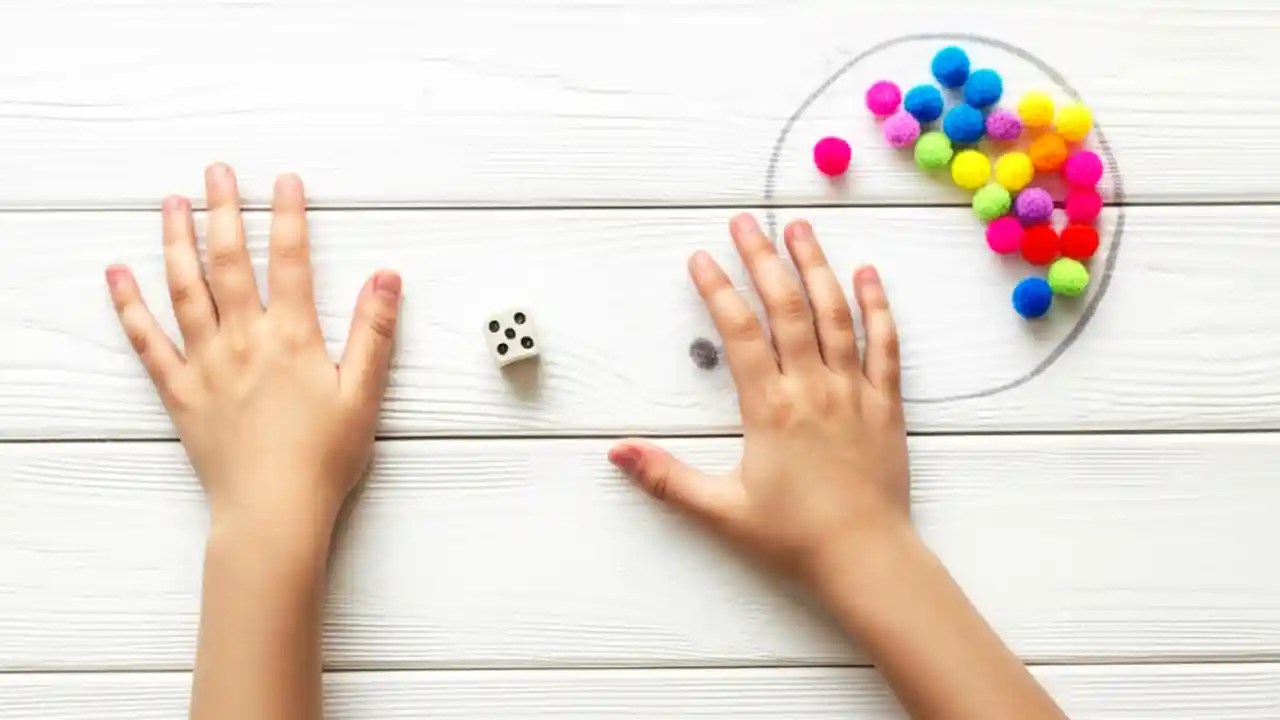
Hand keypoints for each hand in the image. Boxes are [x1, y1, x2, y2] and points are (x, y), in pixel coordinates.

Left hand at [105, 164, 401, 543]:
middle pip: (230, 261)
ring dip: (176, 241)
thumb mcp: (363, 395)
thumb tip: (387, 279)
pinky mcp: (179, 391)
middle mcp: (243, 340)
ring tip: (170, 204)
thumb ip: (374, 334)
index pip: (291, 261)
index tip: (284, 181)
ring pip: (185, 289)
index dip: (288, 216)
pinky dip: (130, 307)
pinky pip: (148, 341)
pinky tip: (119, 277)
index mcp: (292, 338)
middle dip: (224, 211)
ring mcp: (205, 363)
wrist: (272, 512)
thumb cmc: (322, 459)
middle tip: (216, 172)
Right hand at [609, 213, 909, 584]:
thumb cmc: (794, 538)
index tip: (701, 258)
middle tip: (745, 222)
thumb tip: (616, 453)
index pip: (740, 333)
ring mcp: (854, 392)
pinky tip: (866, 274)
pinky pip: (885, 345)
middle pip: (788, 308)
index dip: (719, 290)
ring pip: (836, 315)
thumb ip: (666, 478)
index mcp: (770, 409)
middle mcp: (812, 389)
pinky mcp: (886, 404)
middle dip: (764, 260)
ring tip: (799, 228)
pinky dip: (877, 306)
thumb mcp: (721, 511)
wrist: (867, 559)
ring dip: (816, 267)